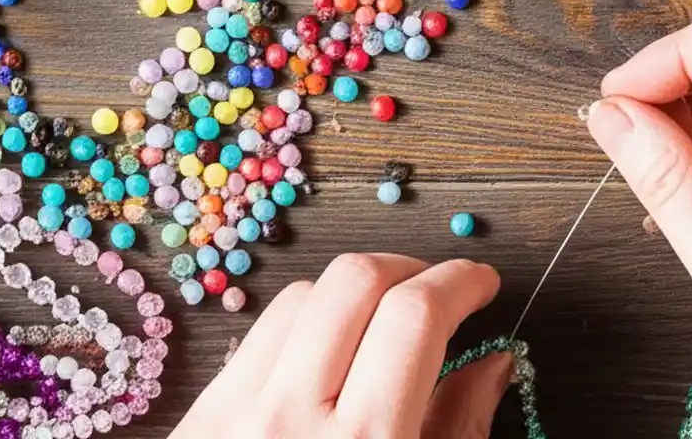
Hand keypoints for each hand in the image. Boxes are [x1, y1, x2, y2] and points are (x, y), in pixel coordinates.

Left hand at [171, 254, 510, 438]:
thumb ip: (459, 430)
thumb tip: (492, 360)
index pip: (415, 316)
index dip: (460, 282)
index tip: (482, 284)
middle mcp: (292, 418)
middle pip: (356, 281)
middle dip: (411, 269)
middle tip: (439, 292)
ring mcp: (235, 412)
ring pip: (304, 295)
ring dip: (356, 292)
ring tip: (386, 323)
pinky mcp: (200, 416)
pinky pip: (259, 334)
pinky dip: (307, 324)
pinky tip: (330, 356)